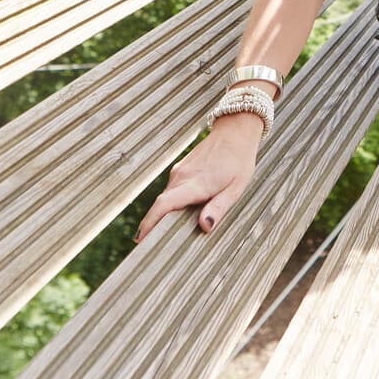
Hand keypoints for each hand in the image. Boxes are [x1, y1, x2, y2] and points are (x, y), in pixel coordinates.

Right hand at [135, 112, 263, 242]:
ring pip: (166, 198)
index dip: (150, 222)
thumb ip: (219, 207)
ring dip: (165, 214)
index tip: (139, 238)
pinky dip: (172, 202)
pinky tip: (183, 210)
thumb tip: (204, 227)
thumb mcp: (236, 187)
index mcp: (196, 183)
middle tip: (152, 246)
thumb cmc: (239, 160)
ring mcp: (179, 172)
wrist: (235, 132)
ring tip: (169, 231)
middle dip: (154, 225)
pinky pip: (171, 190)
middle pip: (161, 205)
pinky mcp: (180, 169)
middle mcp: (182, 177)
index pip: (164, 204)